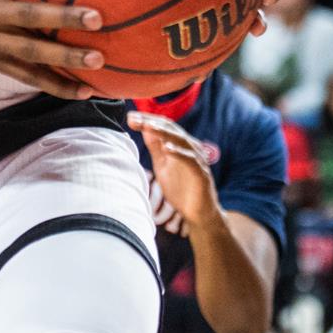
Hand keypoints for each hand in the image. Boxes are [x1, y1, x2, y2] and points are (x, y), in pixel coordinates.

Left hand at [129, 111, 221, 233]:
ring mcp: (198, 160)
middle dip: (151, 123)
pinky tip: (167, 148)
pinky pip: (191, 161)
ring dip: (164, 133)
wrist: (198, 214)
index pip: (164, 126)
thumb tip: (145, 127)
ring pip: (181, 141)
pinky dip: (179, 153)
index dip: (147, 120)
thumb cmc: (180, 189)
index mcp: (180, 144)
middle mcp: (190, 148)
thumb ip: (156, 147)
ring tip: (148, 126)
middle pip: (171, 129)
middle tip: (134, 118)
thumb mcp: (162, 165)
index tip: (130, 118)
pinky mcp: (202, 174)